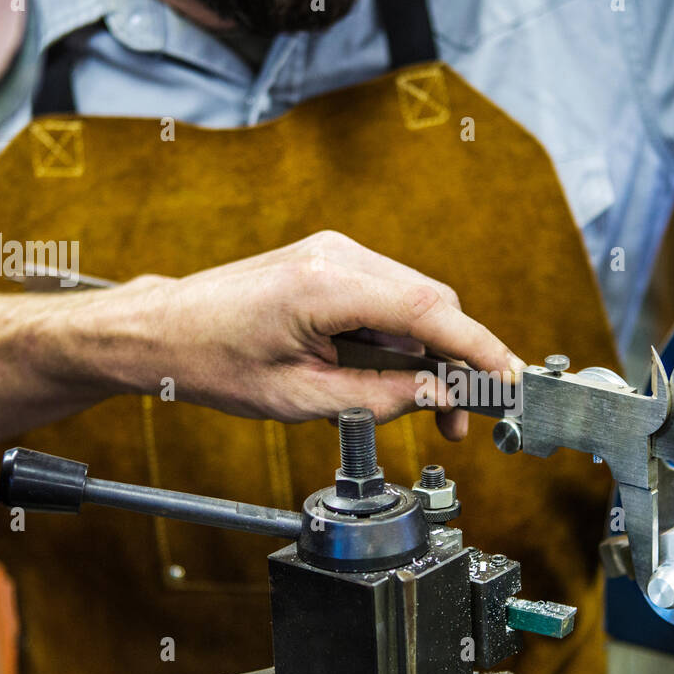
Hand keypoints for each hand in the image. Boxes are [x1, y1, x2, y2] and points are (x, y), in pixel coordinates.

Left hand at [122, 231, 521, 438]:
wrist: (164, 330)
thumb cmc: (213, 361)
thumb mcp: (301, 397)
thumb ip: (380, 396)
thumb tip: (440, 395)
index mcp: (327, 285)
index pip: (431, 311)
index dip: (479, 348)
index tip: (509, 380)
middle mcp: (338, 254)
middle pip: (432, 303)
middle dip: (459, 362)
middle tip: (461, 421)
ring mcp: (336, 252)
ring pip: (416, 302)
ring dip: (433, 354)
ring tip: (433, 411)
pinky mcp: (333, 262)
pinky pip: (390, 299)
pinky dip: (407, 338)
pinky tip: (400, 379)